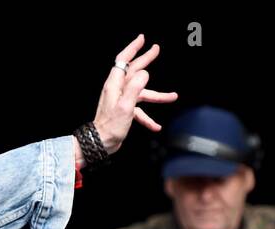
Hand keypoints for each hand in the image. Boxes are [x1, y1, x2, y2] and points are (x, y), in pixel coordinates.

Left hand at [88, 34, 178, 157]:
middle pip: (134, 71)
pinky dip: (148, 117)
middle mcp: (118, 90)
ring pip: (142, 93)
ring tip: (173, 96)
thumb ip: (135, 88)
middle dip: (145, 59)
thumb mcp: (125, 106)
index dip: (133, 48)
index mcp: (115, 84)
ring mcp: (121, 100)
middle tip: (156, 49)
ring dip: (157, 95)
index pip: (124, 60)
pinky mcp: (124, 111)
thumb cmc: (111, 126)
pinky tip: (156, 126)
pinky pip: (140, 111)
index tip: (142, 39)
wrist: (101, 143)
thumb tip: (145, 73)